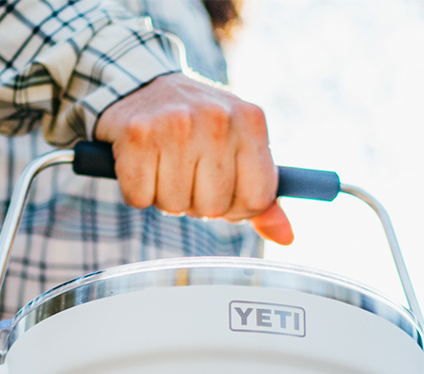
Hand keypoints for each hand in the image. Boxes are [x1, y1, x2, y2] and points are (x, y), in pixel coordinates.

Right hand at [95, 73, 293, 244]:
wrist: (141, 85)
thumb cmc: (197, 128)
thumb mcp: (238, 150)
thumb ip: (262, 197)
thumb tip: (287, 238)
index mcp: (250, 120)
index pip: (256, 199)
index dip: (235, 205)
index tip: (219, 184)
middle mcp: (217, 118)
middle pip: (213, 207)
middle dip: (196, 201)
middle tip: (184, 169)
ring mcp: (176, 123)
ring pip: (175, 206)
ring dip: (164, 196)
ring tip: (162, 163)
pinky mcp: (137, 134)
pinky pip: (139, 198)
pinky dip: (136, 191)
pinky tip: (140, 162)